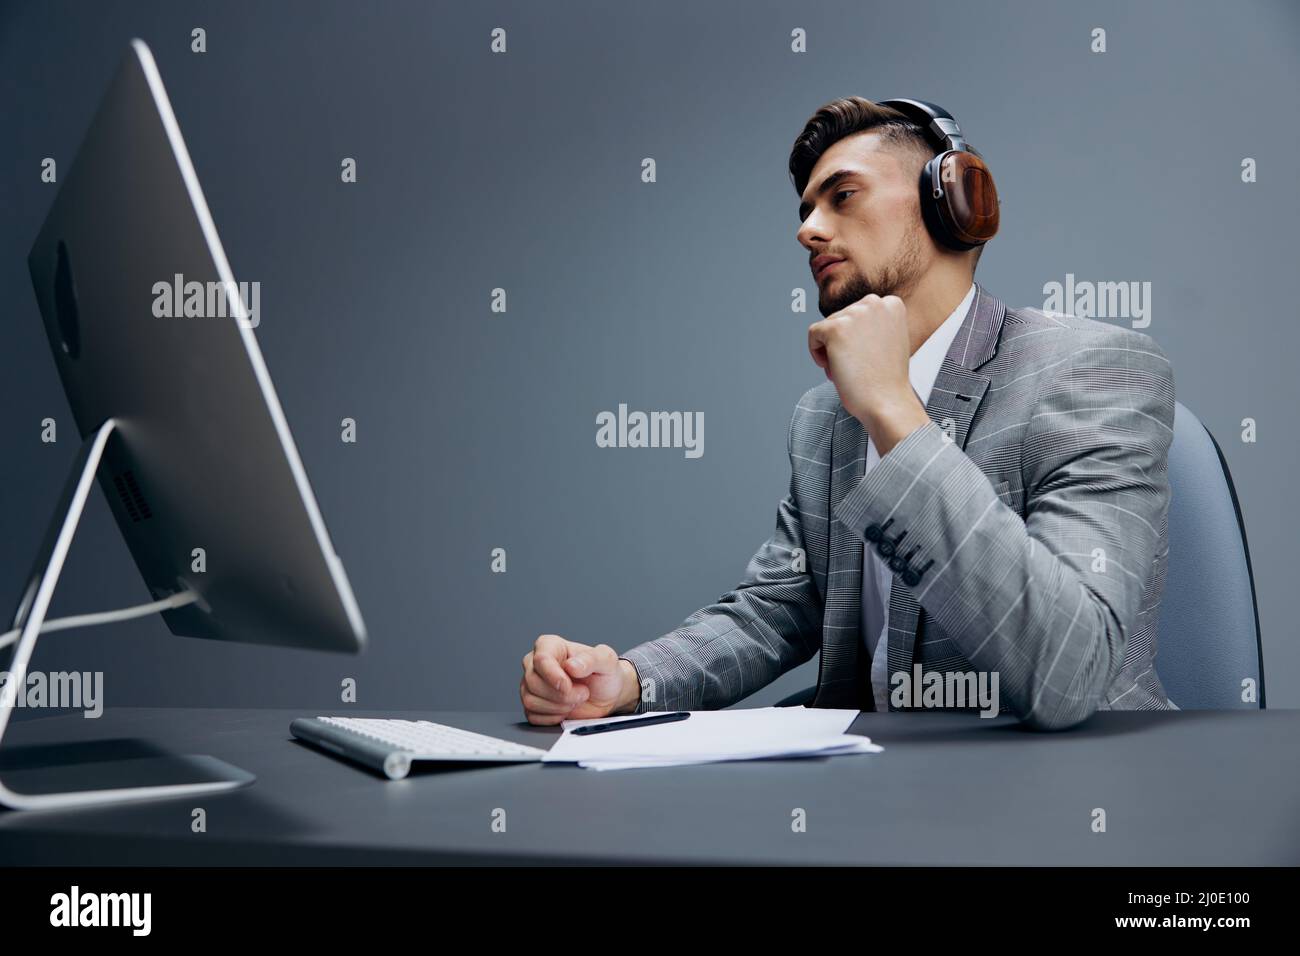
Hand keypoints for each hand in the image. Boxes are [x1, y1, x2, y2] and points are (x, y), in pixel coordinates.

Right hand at [520, 635, 639, 724]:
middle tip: (582, 693)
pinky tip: (566, 709)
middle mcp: (536, 664)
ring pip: (530, 700)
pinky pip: (532, 715)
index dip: (553, 675)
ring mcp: (531, 684)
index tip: (568, 685)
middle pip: (533, 682)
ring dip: (558, 707)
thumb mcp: (606, 661)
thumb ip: (591, 658)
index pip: (540, 659)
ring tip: (575, 700)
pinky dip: (553, 717)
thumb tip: (571, 666)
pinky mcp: (532, 704)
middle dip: (562, 694)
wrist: (607, 695)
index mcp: (550, 646)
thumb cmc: (604, 674)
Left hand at [807, 294, 928, 452]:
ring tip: (848, 370)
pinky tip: (832, 368)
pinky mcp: (835, 328)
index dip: (856, 337)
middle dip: (842, 343)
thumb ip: (873, 325)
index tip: (864, 355)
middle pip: (841, 318)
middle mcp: (875, 303)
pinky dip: (816, 352)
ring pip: (827, 327)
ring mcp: (854, 314)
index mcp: (891, 304)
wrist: (887, 401)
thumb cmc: (886, 379)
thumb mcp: (888, 341)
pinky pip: (813, 334)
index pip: (858, 313)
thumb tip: (849, 325)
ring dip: (831, 349)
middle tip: (855, 366)